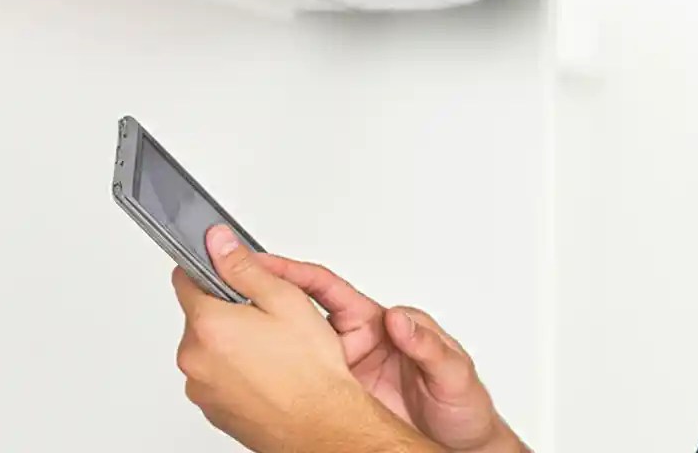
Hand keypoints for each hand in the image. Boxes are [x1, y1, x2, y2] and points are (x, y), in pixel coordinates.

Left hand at [173, 225, 438, 452]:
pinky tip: (269, 372)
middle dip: (230, 309)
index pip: (186, 277)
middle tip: (269, 317)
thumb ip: (245, 267)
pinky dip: (237, 370)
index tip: (229, 269)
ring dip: (233, 342)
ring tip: (274, 350)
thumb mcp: (286, 300)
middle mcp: (193, 357)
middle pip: (201, 314)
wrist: (321, 426)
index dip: (212, 268)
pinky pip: (218, 376)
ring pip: (210, 347)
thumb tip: (218, 242)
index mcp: (207, 324)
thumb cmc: (310, 371)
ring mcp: (199, 387)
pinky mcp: (211, 408)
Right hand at [257, 252, 524, 452]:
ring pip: (296, 352)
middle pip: (302, 315)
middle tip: (235, 293)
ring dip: (269, 343)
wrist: (461, 446)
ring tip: (237, 336)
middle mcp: (356, 346)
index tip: (265, 263)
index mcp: (378, 324)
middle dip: (268, 301)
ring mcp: (345, 375)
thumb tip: (399, 319)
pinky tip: (261, 383)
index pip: (329, 289)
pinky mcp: (341, 403)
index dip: (296, 273)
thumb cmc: (461, 404)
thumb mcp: (452, 371)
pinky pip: (304, 387)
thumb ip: (428, 343)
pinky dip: (280, 383)